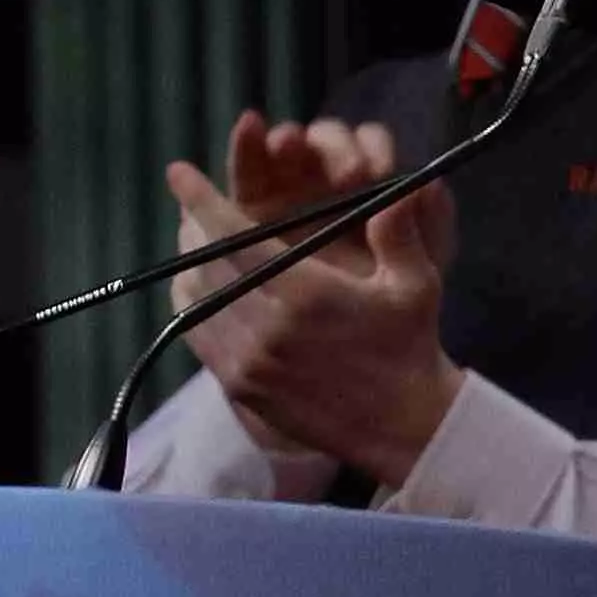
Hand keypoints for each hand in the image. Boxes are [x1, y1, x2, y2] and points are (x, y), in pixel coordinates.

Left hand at [163, 154, 463, 487]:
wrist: (397, 423)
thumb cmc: (408, 344)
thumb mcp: (416, 284)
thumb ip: (399, 232)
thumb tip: (400, 186)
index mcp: (308, 296)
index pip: (236, 239)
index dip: (203, 202)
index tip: (179, 172)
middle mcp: (267, 328)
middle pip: (205, 264)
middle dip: (192, 225)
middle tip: (188, 199)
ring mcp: (247, 361)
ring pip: (193, 298)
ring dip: (188, 263)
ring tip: (193, 239)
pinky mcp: (238, 385)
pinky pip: (197, 334)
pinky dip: (191, 302)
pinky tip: (201, 287)